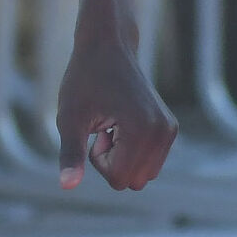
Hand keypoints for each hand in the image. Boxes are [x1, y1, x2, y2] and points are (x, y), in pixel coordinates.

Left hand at [56, 32, 176, 189]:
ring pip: (143, 174)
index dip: (97, 162)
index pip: (119, 179)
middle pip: (134, 181)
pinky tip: (120, 122)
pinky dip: (131, 151)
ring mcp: (170, 130)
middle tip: (102, 129)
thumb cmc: (82, 81)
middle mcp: (164, 133)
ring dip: (121, 158)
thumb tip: (66, 187)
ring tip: (110, 125)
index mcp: (142, 131)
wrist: (107, 48)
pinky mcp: (169, 128)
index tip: (93, 132)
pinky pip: (149, 161)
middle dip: (111, 163)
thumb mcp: (69, 119)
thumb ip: (71, 155)